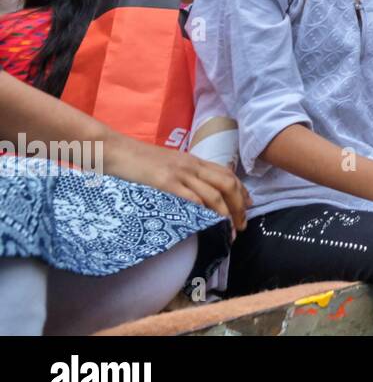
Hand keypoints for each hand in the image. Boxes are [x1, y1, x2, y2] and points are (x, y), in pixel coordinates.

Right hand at [107, 137, 249, 233]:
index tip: (248, 206)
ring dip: (226, 214)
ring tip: (229, 232)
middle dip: (239, 206)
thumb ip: (183, 173)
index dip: (242, 191)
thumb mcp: (167, 163)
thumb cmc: (137, 159)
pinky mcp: (165, 182)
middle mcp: (191, 165)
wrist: (114, 149)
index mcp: (193, 160)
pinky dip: (204, 210)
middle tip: (241, 225)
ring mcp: (179, 173)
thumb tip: (194, 191)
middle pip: (227, 184)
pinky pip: (191, 197)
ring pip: (214, 193)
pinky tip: (209, 223)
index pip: (227, 174)